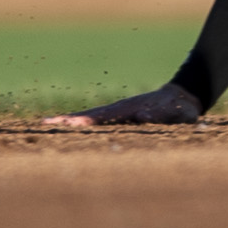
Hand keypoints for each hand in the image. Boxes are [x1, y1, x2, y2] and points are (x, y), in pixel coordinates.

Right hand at [42, 83, 203, 127]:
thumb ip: (164, 116)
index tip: (67, 124)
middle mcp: (118, 109)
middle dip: (67, 121)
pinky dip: (80, 125)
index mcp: (129, 110)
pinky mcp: (118, 117)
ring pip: (89, 118)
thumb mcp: (177, 114)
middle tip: (43, 124)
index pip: (102, 117)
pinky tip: (66, 129)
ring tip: (46, 125)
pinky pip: (96, 122)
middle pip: (88, 116)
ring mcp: (117, 112)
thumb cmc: (182, 109)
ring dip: (69, 122)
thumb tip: (144, 117)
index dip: (84, 121)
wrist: (183, 98)